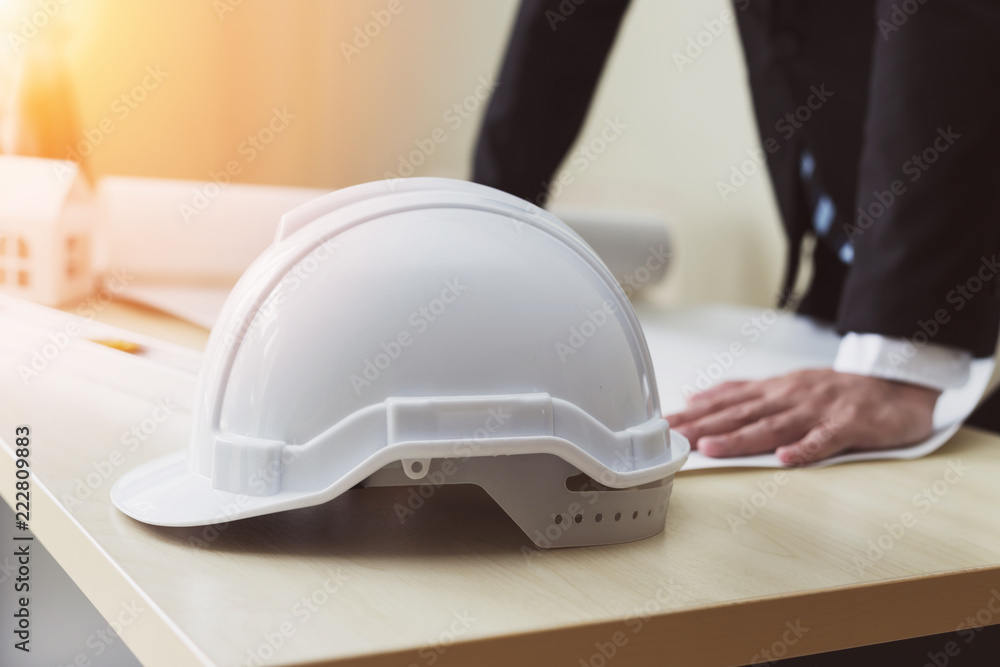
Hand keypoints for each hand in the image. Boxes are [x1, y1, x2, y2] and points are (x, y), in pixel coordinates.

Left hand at [665, 369, 939, 464]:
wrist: (896, 385)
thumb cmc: (835, 391)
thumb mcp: (784, 385)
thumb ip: (742, 393)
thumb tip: (697, 396)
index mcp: (774, 390)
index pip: (727, 402)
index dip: (695, 413)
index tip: (666, 424)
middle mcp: (791, 397)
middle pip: (742, 413)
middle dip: (705, 425)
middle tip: (675, 438)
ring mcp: (819, 410)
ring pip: (775, 426)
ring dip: (742, 436)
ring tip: (713, 447)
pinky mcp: (850, 425)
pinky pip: (827, 440)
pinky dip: (806, 448)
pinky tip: (786, 459)